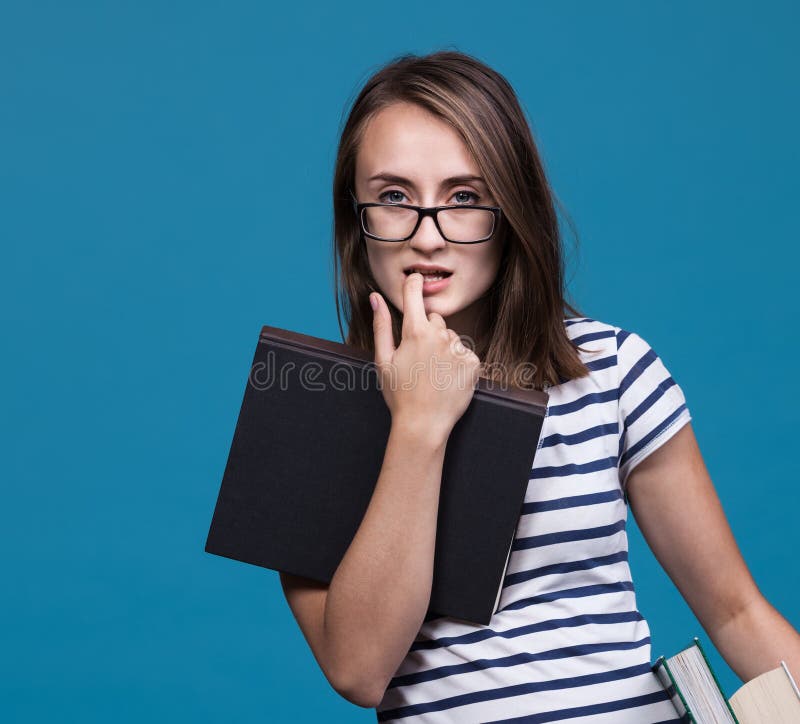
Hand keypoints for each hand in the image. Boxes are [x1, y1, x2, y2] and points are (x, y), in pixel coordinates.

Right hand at [370, 273, 481, 438]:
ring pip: (450, 337)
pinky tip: (447, 379)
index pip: (414, 292)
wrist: (424, 425)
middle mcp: (440, 335)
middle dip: (427, 332)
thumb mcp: (383, 359)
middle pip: (434, 319)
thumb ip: (381, 325)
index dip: (413, 284)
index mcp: (415, 332)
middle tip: (418, 359)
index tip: (414, 281)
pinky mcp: (473, 362)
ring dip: (443, 349)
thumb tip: (375, 297)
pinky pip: (464, 353)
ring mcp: (458, 348)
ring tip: (433, 373)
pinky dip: (458, 363)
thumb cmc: (400, 394)